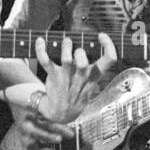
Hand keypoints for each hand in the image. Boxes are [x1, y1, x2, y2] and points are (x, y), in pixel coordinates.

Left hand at [19, 33, 116, 149]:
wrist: (60, 113)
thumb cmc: (76, 94)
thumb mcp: (91, 85)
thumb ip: (96, 69)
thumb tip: (96, 47)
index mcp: (94, 77)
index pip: (109, 60)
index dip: (108, 45)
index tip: (101, 35)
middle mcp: (81, 77)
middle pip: (84, 62)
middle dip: (80, 52)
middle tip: (76, 48)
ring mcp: (66, 78)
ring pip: (66, 60)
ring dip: (65, 47)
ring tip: (66, 41)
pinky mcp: (53, 77)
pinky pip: (45, 61)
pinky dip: (41, 49)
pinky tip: (40, 41)